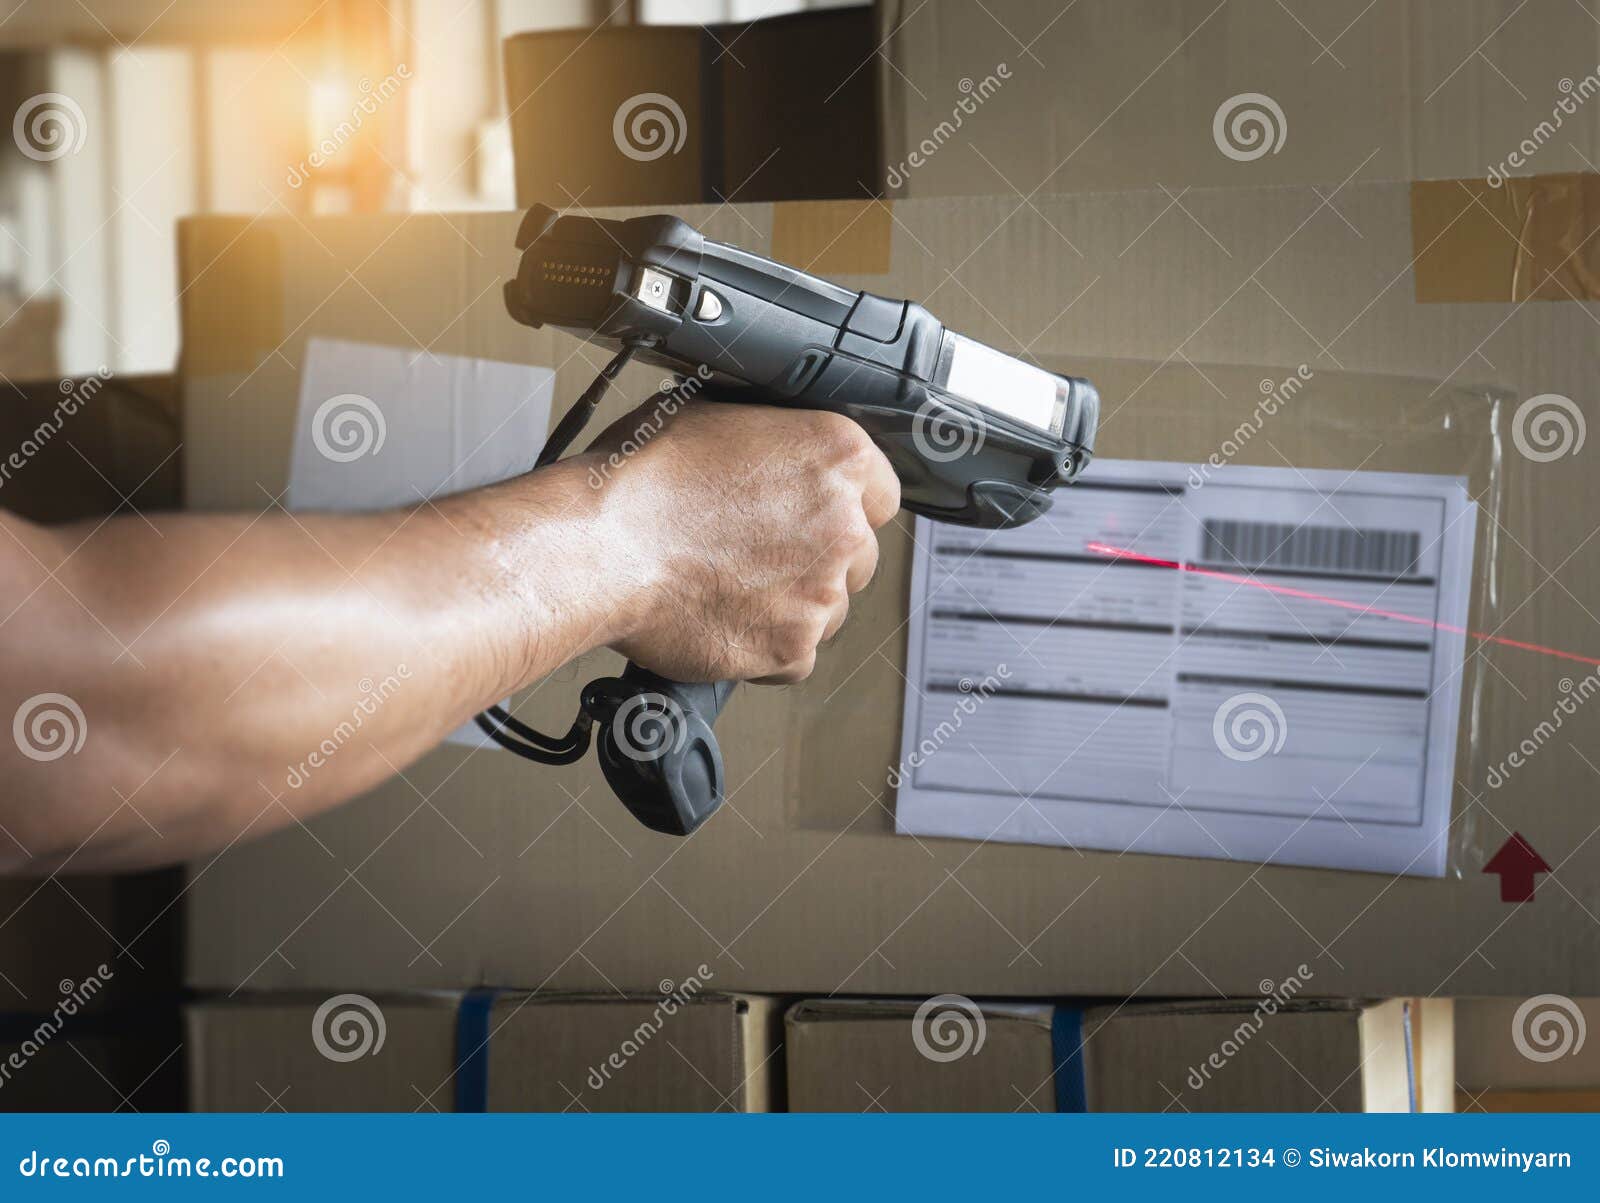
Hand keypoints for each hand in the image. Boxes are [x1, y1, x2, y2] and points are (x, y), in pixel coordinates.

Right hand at [586, 397, 899, 683]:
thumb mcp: (711, 415)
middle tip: (761, 552)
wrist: (598, 550)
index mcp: (836, 455)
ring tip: (734, 587)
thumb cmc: (640, 481)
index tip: (819, 513)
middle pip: (859, 552)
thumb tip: (767, 442)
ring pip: (832, 608)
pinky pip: (798, 655)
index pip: (881, 489)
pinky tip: (726, 620)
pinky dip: (767, 647)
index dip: (845, 503)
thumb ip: (765, 436)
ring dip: (796, 603)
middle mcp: (842, 524)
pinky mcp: (791, 648)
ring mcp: (822, 592)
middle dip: (818, 556)